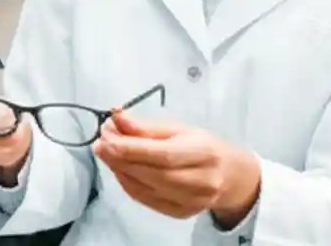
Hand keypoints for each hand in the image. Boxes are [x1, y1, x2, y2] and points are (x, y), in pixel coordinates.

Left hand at [92, 109, 259, 224]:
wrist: (230, 176)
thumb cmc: (202, 146)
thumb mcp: (178, 128)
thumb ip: (145, 126)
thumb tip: (115, 118)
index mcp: (203, 152)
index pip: (162, 153)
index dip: (129, 146)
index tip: (105, 135)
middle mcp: (201, 181)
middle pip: (151, 173)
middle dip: (119, 158)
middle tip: (100, 143)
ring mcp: (192, 201)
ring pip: (145, 189)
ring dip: (119, 170)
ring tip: (106, 153)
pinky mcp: (182, 213)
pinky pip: (146, 199)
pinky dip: (127, 184)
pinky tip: (119, 170)